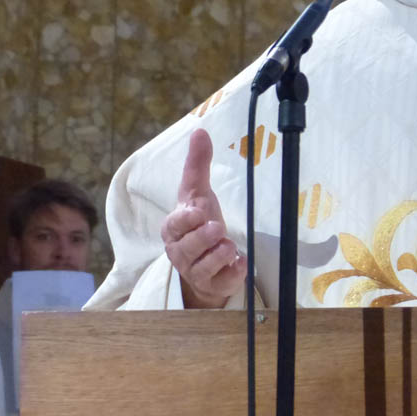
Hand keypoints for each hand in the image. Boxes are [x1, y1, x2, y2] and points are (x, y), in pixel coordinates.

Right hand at [160, 128, 245, 307]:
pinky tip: (242, 263)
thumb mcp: (198, 193)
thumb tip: (200, 131)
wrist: (206, 262)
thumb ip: (198, 165)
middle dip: (202, 238)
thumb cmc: (199, 224)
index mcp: (174, 230)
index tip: (198, 212)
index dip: (185, 220)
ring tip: (230, 246)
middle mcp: (181, 252)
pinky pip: (222, 282)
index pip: (174, 226)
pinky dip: (233, 273)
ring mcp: (197, 271)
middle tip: (217, 227)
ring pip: (203, 267)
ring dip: (218, 255)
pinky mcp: (215, 284)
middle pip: (187, 248)